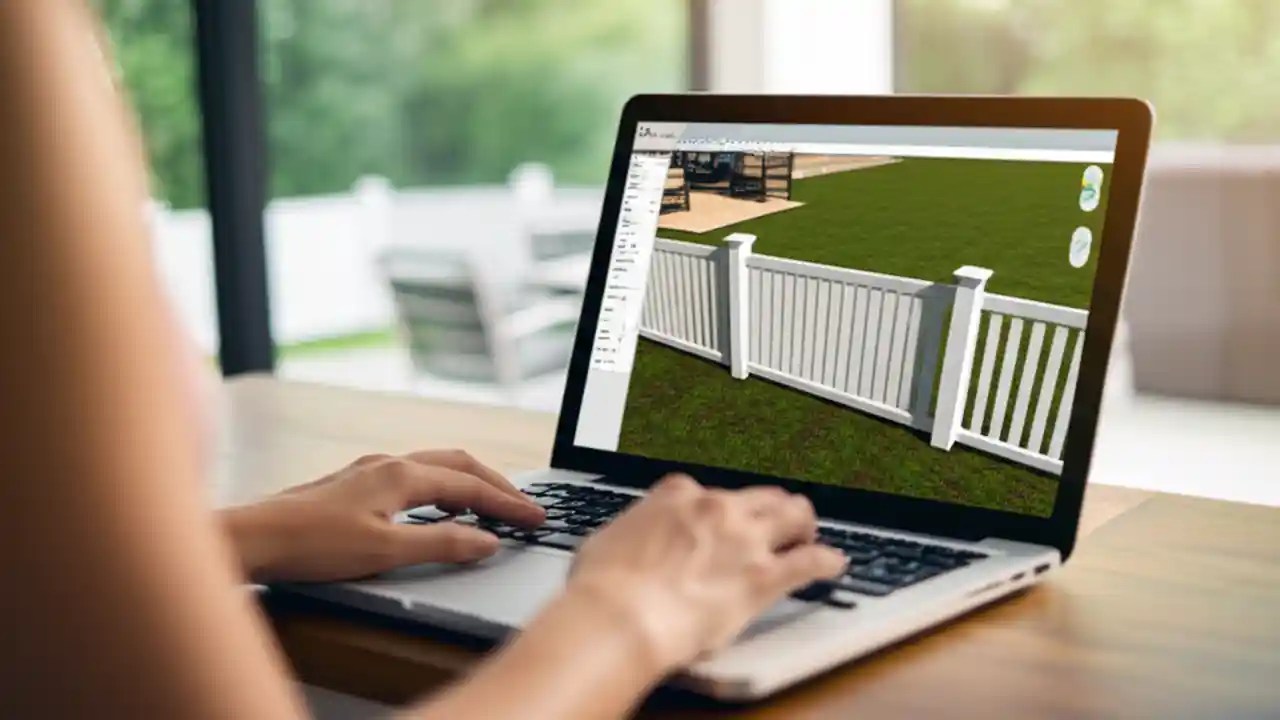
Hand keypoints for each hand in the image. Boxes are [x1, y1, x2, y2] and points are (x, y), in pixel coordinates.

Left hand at [221, 450, 544, 581]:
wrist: (253, 537)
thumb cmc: (311, 545)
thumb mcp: (385, 551)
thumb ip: (441, 544)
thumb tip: (487, 541)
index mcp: (402, 475)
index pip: (471, 487)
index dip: (508, 504)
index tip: (536, 519)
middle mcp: (389, 464)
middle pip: (459, 464)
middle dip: (496, 483)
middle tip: (523, 507)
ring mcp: (369, 470)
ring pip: (434, 466)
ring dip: (469, 482)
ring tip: (490, 504)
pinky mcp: (353, 483)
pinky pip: (413, 474)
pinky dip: (441, 486)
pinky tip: (436, 507)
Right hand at [565, 474, 845, 671]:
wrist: (620, 616)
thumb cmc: (603, 586)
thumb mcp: (607, 542)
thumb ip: (631, 534)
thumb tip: (626, 545)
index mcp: (676, 496)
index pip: (705, 490)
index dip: (714, 506)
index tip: (717, 516)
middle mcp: (716, 508)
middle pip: (760, 495)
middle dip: (772, 507)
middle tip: (777, 521)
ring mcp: (745, 540)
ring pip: (794, 514)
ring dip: (804, 523)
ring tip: (808, 533)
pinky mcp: (764, 576)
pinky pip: (811, 561)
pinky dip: (827, 561)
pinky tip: (834, 564)